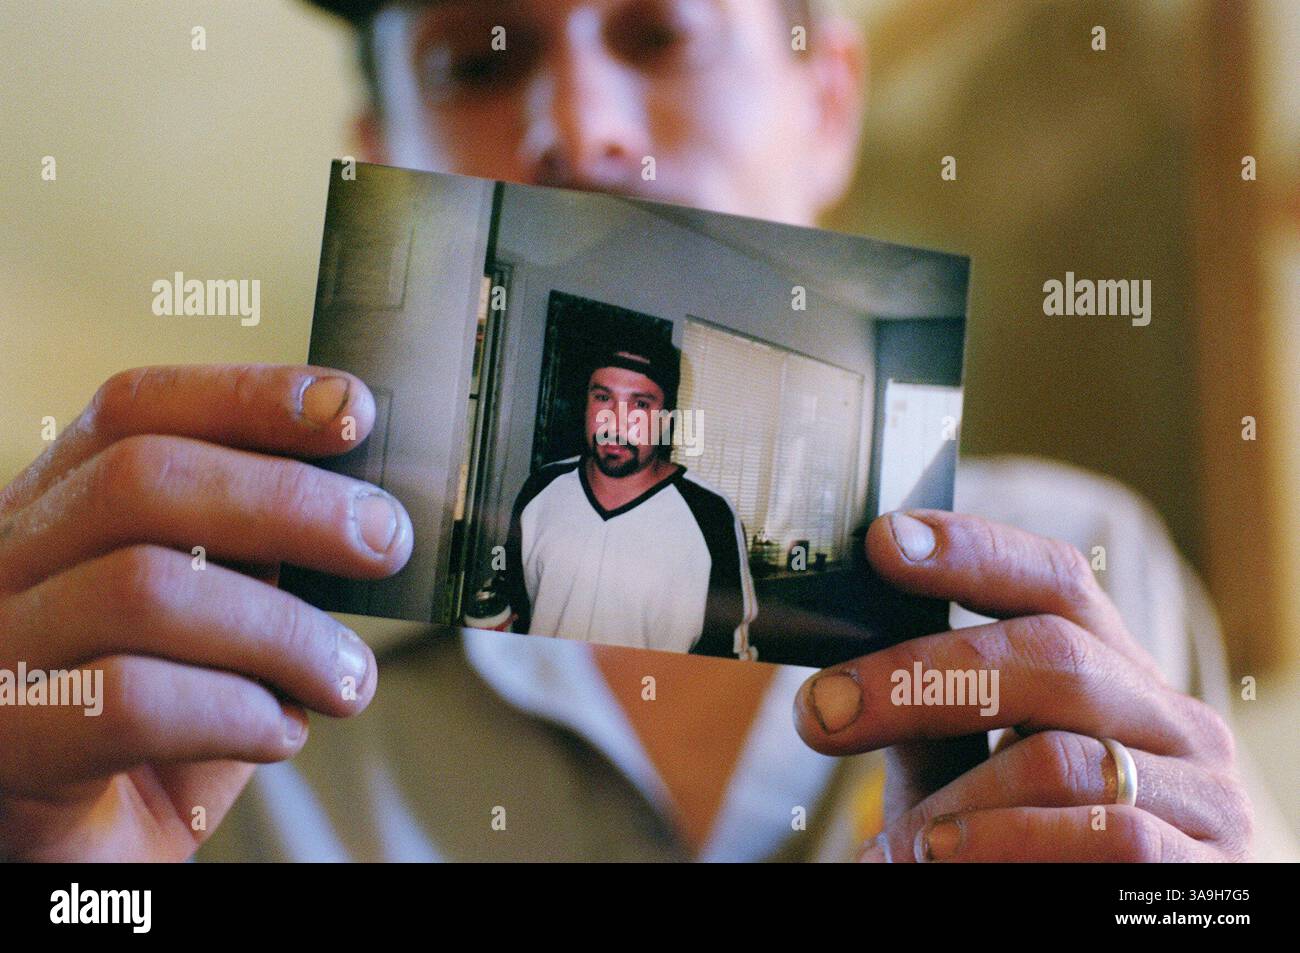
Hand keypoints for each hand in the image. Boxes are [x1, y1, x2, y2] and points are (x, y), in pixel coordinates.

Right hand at [0, 365, 411, 860]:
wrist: (69, 848)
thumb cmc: (152, 727)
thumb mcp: (208, 620)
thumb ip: (252, 559)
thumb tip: (361, 513)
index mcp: (54, 509)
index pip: (136, 410)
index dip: (251, 396)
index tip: (354, 410)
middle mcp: (5, 559)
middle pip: (145, 481)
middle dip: (292, 503)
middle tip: (384, 543)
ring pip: (146, 588)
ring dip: (285, 632)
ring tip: (347, 678)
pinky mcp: (6, 739)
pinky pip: (134, 701)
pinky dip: (239, 712)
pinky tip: (282, 732)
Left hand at [793, 510, 1251, 861]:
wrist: (1114, 935)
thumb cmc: (1026, 845)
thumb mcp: (974, 769)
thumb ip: (933, 712)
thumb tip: (840, 664)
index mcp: (1113, 671)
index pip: (1054, 579)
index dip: (973, 550)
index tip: (884, 542)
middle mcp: (1169, 715)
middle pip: (1050, 654)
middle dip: (918, 678)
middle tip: (821, 712)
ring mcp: (1202, 791)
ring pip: (1062, 758)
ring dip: (952, 802)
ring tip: (888, 843)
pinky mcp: (1206, 866)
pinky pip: (1103, 837)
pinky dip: (1003, 846)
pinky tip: (939, 863)